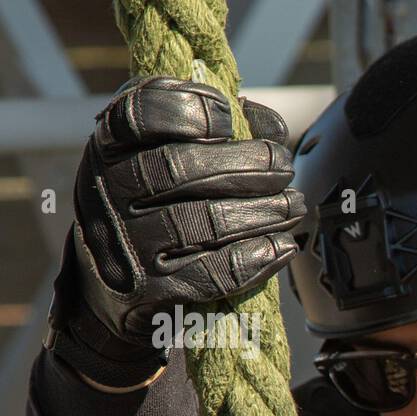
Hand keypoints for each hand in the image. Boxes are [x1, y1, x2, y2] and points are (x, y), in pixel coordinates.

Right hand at [48, 76, 303, 386]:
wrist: (114, 292)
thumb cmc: (153, 213)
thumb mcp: (157, 163)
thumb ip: (207, 138)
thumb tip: (269, 127)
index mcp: (110, 148)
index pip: (140, 115)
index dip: (190, 108)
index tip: (230, 116)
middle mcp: (108, 193)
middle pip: (178, 168)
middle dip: (246, 164)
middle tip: (284, 166)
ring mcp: (125, 244)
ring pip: (199, 222)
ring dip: (261, 211)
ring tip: (293, 206)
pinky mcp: (150, 290)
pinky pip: (210, 273)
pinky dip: (254, 258)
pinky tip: (282, 246)